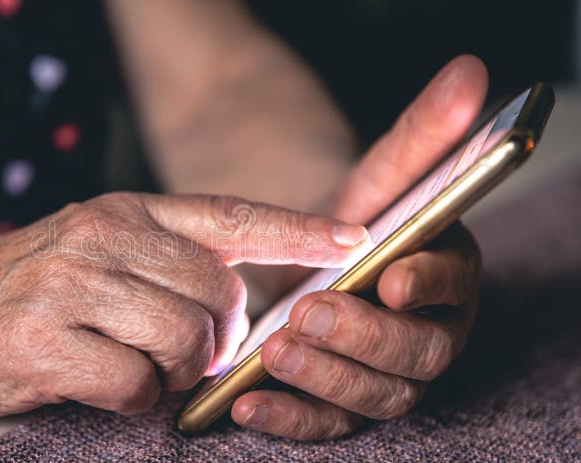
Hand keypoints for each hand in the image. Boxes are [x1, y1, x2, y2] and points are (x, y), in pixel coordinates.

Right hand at [0, 193, 368, 417]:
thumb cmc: (21, 288)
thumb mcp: (93, 249)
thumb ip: (162, 264)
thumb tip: (238, 301)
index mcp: (124, 212)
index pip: (230, 216)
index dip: (296, 229)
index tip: (353, 239)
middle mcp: (103, 237)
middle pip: (218, 294)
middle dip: (216, 337)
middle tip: (185, 353)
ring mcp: (72, 285)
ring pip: (182, 339)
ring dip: (173, 370)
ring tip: (140, 369)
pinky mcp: (44, 340)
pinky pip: (134, 383)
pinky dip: (134, 399)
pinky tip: (104, 387)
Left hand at [231, 55, 486, 438]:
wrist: (307, 257)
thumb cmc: (349, 218)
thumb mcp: (374, 175)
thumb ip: (420, 134)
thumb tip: (470, 72)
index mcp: (447, 275)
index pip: (455, 285)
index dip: (428, 283)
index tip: (389, 277)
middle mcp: (428, 333)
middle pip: (417, 354)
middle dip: (365, 337)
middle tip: (310, 313)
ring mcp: (385, 375)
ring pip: (375, 396)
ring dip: (327, 379)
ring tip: (274, 351)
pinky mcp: (341, 403)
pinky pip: (326, 425)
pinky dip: (290, 420)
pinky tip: (247, 406)